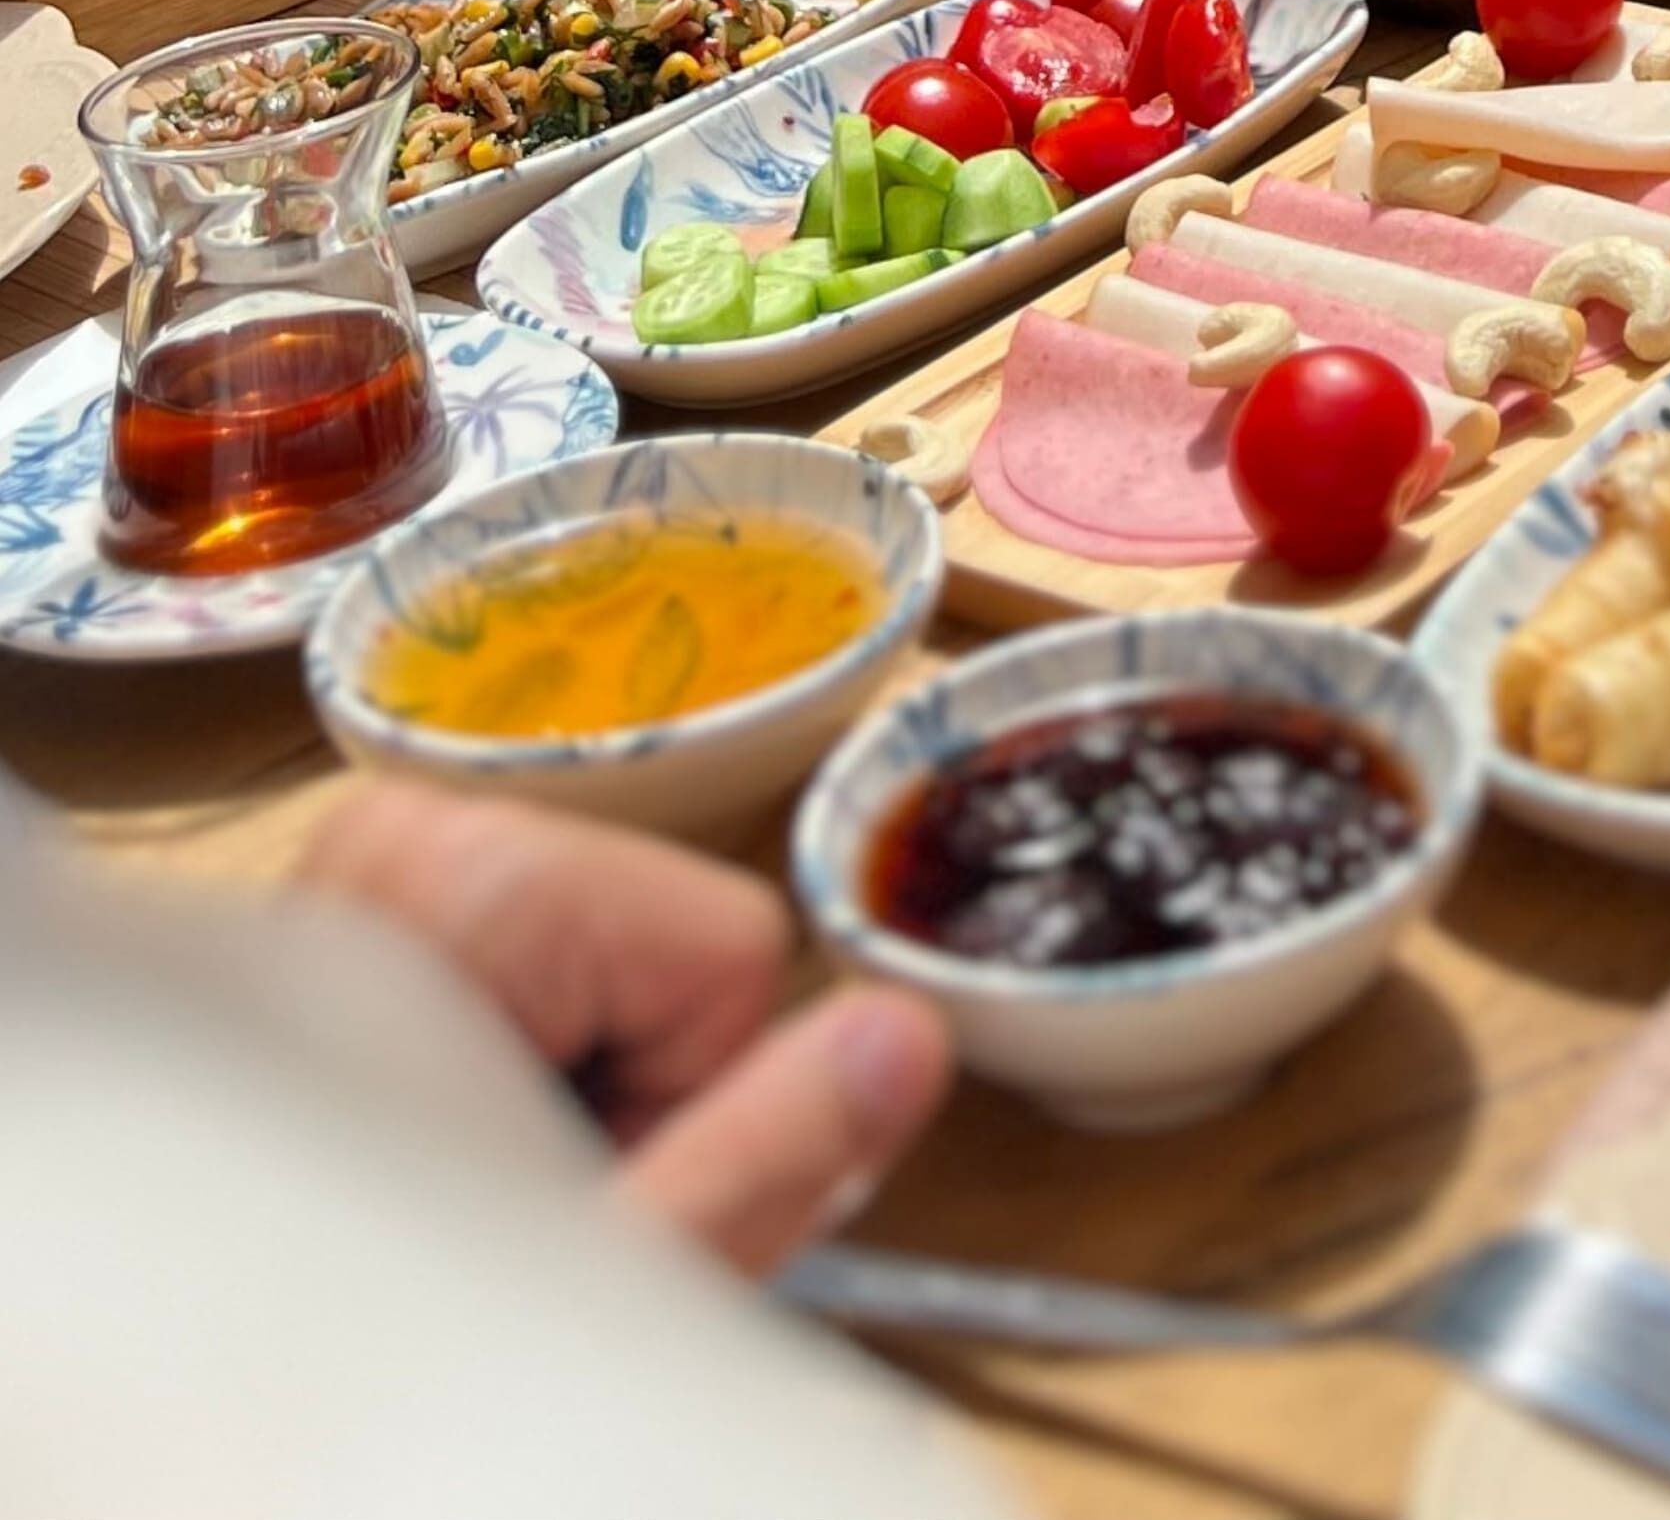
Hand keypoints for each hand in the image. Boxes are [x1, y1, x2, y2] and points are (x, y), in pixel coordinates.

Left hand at [297, 783, 953, 1276]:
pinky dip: (507, 1067)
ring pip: (606, 956)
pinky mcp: (360, 921)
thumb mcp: (601, 1277)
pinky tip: (433, 1140)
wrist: (183, 1411)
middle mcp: (394, 842)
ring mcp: (367, 877)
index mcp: (453, 887)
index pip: (730, 946)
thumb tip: (901, 1032)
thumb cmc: (371, 1340)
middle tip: (518, 1190)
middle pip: (667, 937)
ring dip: (568, 1078)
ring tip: (464, 1172)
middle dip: (629, 1078)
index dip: (691, 1089)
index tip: (588, 1175)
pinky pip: (529, 967)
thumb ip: (759, 1158)